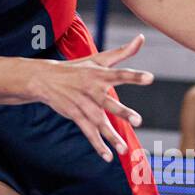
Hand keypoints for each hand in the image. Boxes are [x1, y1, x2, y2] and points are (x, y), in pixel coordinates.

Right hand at [37, 33, 153, 161]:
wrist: (44, 79)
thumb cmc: (77, 68)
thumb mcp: (98, 58)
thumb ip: (122, 52)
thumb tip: (141, 38)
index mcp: (99, 74)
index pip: (119, 74)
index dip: (134, 76)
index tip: (150, 78)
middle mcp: (92, 90)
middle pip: (108, 102)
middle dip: (122, 112)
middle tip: (137, 120)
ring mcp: (82, 104)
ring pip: (99, 122)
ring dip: (111, 137)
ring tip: (124, 150)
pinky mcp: (75, 115)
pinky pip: (88, 132)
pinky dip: (97, 145)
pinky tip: (108, 156)